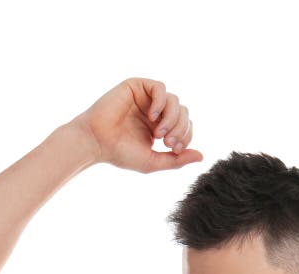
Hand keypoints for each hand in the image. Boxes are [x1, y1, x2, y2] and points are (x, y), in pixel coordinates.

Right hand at [68, 77, 202, 172]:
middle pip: (183, 112)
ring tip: (160, 133)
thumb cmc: (121, 154)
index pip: (185, 126)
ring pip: (175, 101)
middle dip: (180, 129)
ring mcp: (146, 98)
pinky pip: (160, 88)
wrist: (96, 142)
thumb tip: (202, 156)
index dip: (186, 136)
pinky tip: (152, 116)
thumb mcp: (154, 161)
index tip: (173, 149)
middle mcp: (155, 112)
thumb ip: (177, 159)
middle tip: (167, 142)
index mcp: (160, 128)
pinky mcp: (137, 86)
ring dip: (172, 118)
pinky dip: (161, 102)